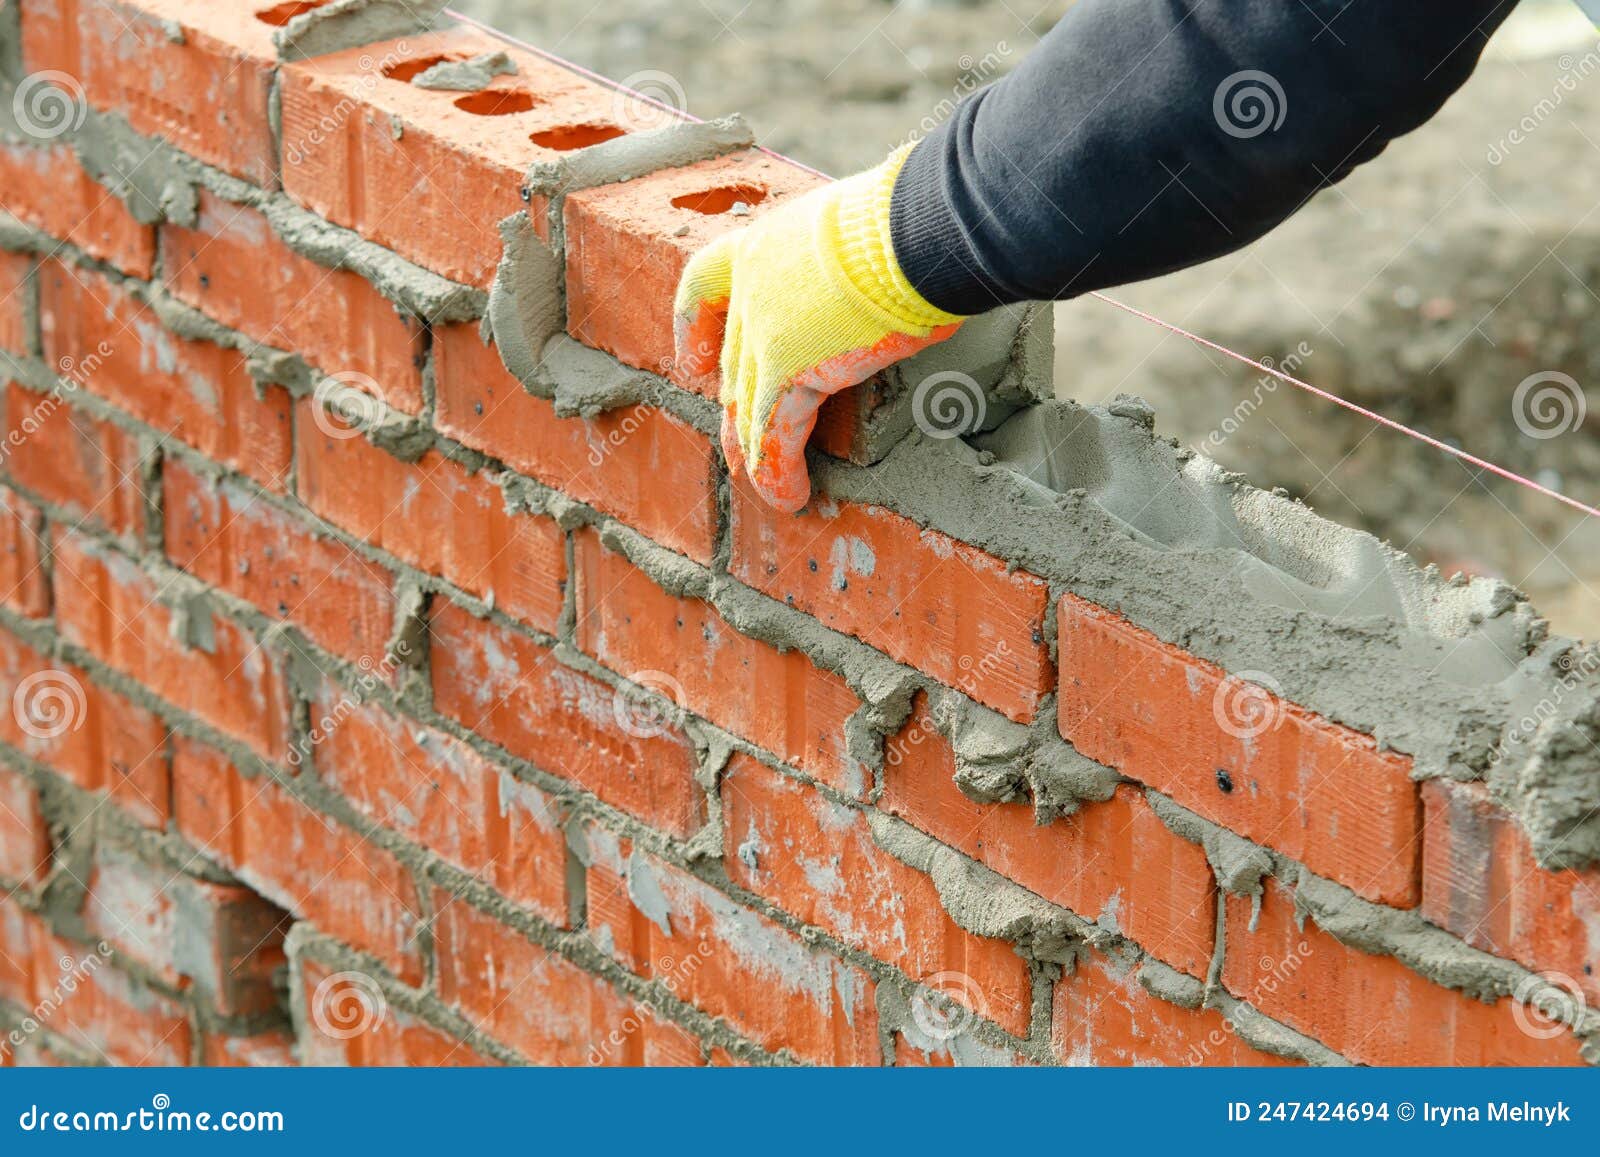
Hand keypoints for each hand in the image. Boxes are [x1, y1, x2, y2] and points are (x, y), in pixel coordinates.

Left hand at [673, 144, 964, 512]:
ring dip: (756, 458)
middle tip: (744, 447)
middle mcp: (751, 288)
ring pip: (747, 409)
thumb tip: (883, 284)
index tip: (692, 363)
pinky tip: (791, 497)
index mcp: (764, 246)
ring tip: (769, 491)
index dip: (692, 330)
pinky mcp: (788, 373)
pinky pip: (773, 436)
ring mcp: (764, 332)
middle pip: (734, 364)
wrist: (917, 227)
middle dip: (739, 413)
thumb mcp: (859, 231)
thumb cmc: (912, 220)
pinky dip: (779, 473)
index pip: (702, 286)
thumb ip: (845, 267)